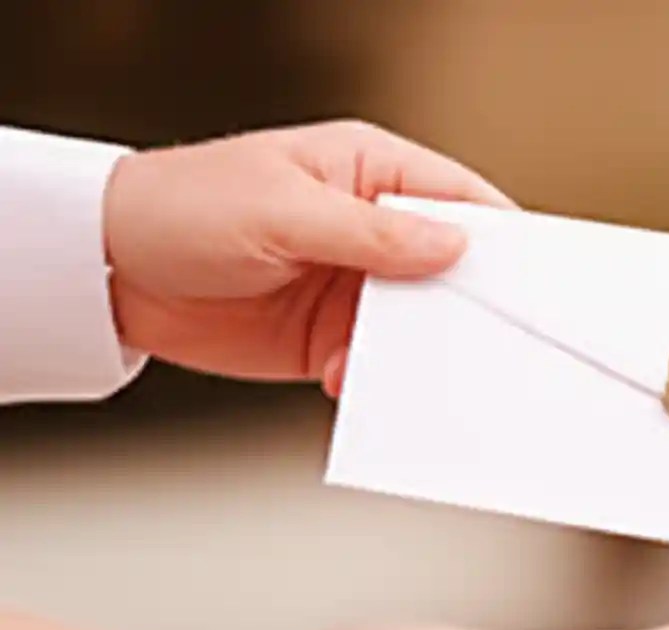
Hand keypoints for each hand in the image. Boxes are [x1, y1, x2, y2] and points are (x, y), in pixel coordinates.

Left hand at [102, 120, 511, 394]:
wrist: (106, 270)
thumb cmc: (183, 207)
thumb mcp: (283, 212)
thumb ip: (372, 233)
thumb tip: (452, 247)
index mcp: (369, 172)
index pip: (458, 199)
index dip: (498, 237)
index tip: (527, 279)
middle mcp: (369, 229)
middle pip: (448, 269)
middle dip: (467, 305)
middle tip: (485, 341)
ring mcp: (350, 285)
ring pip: (417, 322)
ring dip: (418, 350)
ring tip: (415, 372)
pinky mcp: (326, 336)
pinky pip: (373, 361)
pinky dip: (375, 379)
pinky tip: (354, 384)